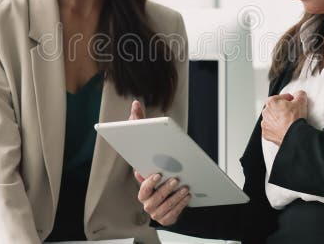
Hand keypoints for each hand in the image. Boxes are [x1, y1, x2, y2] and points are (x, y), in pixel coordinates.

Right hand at [129, 101, 189, 224]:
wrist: (172, 194)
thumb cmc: (160, 167)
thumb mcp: (153, 147)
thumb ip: (140, 126)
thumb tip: (135, 104)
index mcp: (142, 184)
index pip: (141, 184)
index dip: (147, 181)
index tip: (157, 174)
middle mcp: (145, 199)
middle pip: (152, 198)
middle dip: (165, 189)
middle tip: (176, 179)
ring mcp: (155, 210)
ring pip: (163, 206)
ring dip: (175, 197)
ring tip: (185, 187)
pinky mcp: (165, 218)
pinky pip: (172, 214)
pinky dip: (180, 205)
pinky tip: (188, 196)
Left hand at [261, 91, 307, 145]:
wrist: (293, 135)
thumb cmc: (295, 118)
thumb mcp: (301, 101)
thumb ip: (299, 94)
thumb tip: (299, 94)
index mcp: (271, 102)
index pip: (280, 97)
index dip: (289, 99)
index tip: (293, 102)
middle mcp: (265, 112)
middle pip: (275, 108)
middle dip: (282, 109)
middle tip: (291, 113)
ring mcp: (264, 124)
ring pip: (272, 119)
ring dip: (278, 119)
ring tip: (287, 122)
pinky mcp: (266, 133)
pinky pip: (271, 129)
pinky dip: (276, 129)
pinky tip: (283, 129)